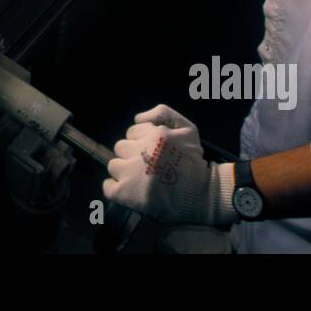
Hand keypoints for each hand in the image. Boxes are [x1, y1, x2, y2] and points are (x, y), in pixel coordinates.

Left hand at [102, 104, 235, 225]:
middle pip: (120, 147)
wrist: (202, 196)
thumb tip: (137, 118)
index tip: (150, 152)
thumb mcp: (188, 128)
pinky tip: (127, 191)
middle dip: (131, 155)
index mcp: (156, 135)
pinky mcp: (127, 193)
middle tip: (145, 166)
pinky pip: (108, 187)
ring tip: (138, 179)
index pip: (132, 132)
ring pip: (113, 165)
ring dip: (123, 171)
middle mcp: (142, 151)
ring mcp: (132, 173)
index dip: (140, 142)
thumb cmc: (194, 162)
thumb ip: (164, 114)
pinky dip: (114, 189)